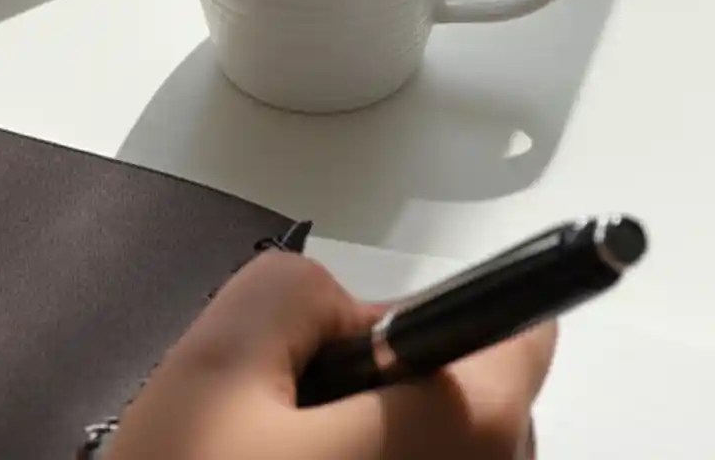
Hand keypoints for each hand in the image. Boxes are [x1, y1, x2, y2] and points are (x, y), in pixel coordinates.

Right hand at [110, 250, 554, 459]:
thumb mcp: (213, 364)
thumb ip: (289, 288)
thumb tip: (343, 312)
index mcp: (458, 435)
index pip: (519, 330)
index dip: (438, 309)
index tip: (358, 339)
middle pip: (479, 405)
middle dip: (393, 384)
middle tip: (289, 414)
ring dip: (373, 447)